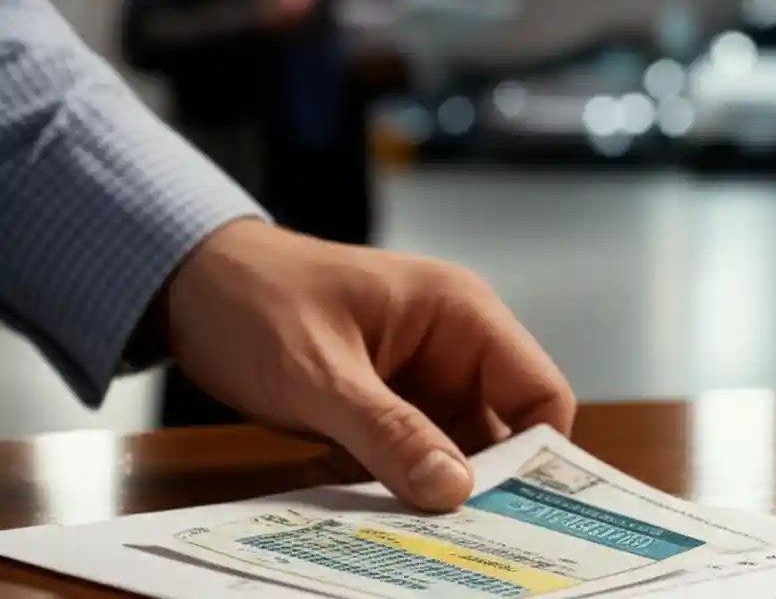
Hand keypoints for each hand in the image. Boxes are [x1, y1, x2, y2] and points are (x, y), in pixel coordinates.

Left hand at [163, 220, 575, 510]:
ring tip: (391, 525)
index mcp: (461, 315)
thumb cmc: (255, 298)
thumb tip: (453, 492)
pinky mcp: (384, 406)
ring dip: (421, 491)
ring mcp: (419, 380)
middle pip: (500, 434)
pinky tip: (347, 500)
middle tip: (452, 538)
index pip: (540, 392)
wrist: (187, 285)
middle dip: (475, 485)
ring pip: (450, 455)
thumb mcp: (320, 372)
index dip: (539, 453)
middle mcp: (453, 348)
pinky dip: (385, 486)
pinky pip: (406, 459)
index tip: (516, 514)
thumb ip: (388, 432)